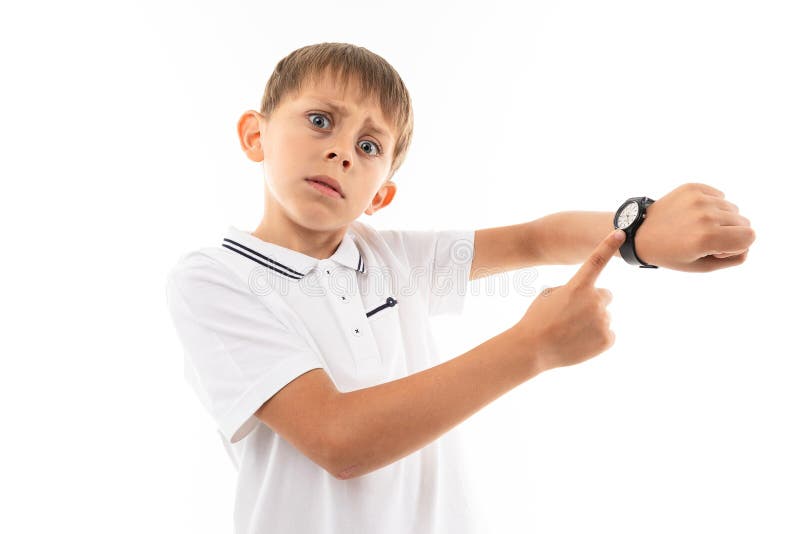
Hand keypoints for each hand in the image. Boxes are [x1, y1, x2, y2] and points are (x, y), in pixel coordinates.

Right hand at [513, 229, 622, 374]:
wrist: (533, 349)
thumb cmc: (537, 319)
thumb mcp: (549, 295)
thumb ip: (573, 290)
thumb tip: (591, 298)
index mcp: (578, 286)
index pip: (596, 260)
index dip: (609, 245)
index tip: (621, 233)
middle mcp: (594, 301)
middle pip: (605, 295)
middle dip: (594, 302)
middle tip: (575, 315)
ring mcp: (603, 320)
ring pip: (604, 316)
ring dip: (592, 322)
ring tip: (571, 332)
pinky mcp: (608, 339)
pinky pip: (608, 334)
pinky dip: (596, 338)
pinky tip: (579, 342)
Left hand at [635, 183, 756, 272]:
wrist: (640, 232)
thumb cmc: (670, 254)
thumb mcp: (701, 266)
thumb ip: (733, 258)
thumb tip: (747, 241)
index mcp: (707, 238)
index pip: (750, 237)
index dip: (736, 246)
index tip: (717, 249)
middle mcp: (705, 216)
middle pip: (743, 222)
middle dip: (729, 232)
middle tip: (703, 239)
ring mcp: (698, 199)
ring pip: (732, 208)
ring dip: (720, 218)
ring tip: (696, 226)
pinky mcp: (692, 188)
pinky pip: (719, 195)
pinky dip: (712, 205)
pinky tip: (693, 214)